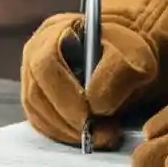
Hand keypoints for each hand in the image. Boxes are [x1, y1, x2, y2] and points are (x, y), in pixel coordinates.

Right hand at [21, 13, 165, 149]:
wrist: (126, 59)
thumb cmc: (129, 53)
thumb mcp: (135, 57)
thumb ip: (117, 74)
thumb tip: (95, 104)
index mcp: (55, 30)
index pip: (46, 65)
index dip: (64, 94)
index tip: (91, 116)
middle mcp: (35, 53)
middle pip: (36, 93)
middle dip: (68, 120)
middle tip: (99, 135)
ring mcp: (32, 77)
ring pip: (38, 112)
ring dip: (68, 131)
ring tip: (102, 135)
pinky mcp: (37, 100)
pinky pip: (41, 123)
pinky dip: (65, 135)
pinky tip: (90, 136)